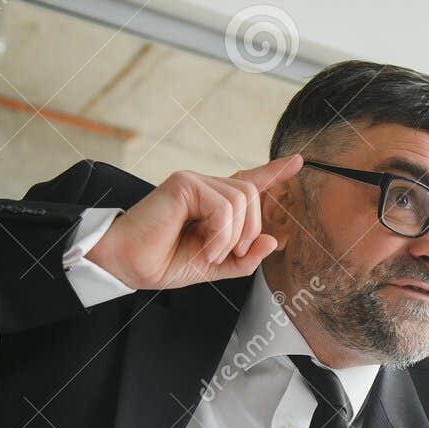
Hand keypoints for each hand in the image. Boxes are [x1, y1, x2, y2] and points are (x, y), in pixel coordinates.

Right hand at [84, 154, 302, 290]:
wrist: (129, 265)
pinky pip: (224, 207)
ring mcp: (194, 181)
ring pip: (242, 199)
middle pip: (252, 194)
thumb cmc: (164, 262)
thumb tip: (272, 240)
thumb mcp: (215, 266)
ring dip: (232, 237)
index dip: (274, 171)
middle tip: (228, 255)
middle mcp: (206, 187)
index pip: (249, 181)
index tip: (299, 160)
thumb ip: (245, 257)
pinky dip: (221, 235)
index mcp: (213, 204)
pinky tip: (204, 246)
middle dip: (249, 230)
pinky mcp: (185, 183)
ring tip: (210, 253)